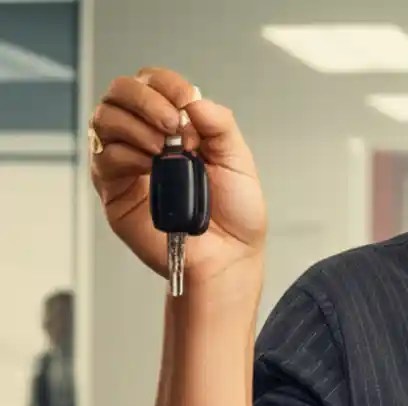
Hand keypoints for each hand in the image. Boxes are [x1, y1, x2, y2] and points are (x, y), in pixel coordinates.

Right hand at [89, 66, 266, 294]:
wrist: (227, 255)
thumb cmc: (234, 213)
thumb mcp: (239, 160)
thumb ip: (220, 125)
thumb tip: (193, 99)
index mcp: (178, 126)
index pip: (154, 83)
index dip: (166, 84)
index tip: (185, 100)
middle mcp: (148, 137)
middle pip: (121, 93)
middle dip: (145, 99)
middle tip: (172, 124)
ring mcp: (128, 162)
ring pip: (105, 119)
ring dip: (135, 126)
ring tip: (164, 149)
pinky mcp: (114, 189)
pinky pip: (104, 157)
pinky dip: (126, 154)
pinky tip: (150, 165)